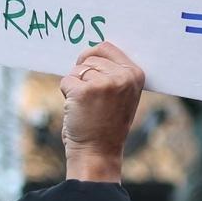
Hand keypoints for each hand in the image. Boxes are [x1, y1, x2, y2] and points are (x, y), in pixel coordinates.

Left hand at [59, 43, 145, 182]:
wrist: (98, 153)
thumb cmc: (106, 124)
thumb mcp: (121, 95)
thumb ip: (114, 72)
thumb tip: (91, 49)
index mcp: (135, 74)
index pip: (106, 47)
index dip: (91, 57)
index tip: (90, 73)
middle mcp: (123, 76)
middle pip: (90, 57)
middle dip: (83, 75)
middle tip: (91, 100)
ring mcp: (104, 83)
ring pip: (77, 70)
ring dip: (75, 86)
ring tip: (87, 106)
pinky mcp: (84, 91)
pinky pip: (66, 81)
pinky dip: (66, 94)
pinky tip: (77, 109)